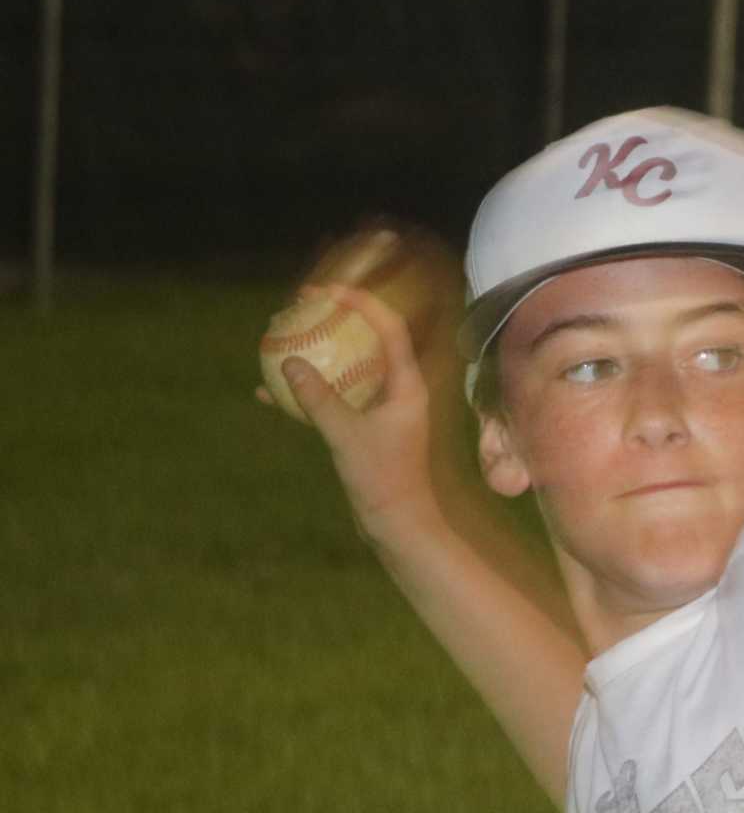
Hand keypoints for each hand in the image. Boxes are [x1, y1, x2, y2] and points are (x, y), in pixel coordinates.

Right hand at [256, 278, 461, 543]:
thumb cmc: (382, 480)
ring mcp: (379, 409)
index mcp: (407, 385)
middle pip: (367, 340)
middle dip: (334, 319)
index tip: (327, 291)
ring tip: (281, 338)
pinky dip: (304, 393)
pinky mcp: (363, 427)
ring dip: (316, 353)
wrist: (395, 522)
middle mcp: (397, 391)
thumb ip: (318, 399)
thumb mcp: (345, 436)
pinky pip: (331, 399)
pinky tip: (266, 392)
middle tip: (301, 304)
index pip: (389, 328)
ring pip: (345, 368)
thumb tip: (288, 363)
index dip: (361, 302)